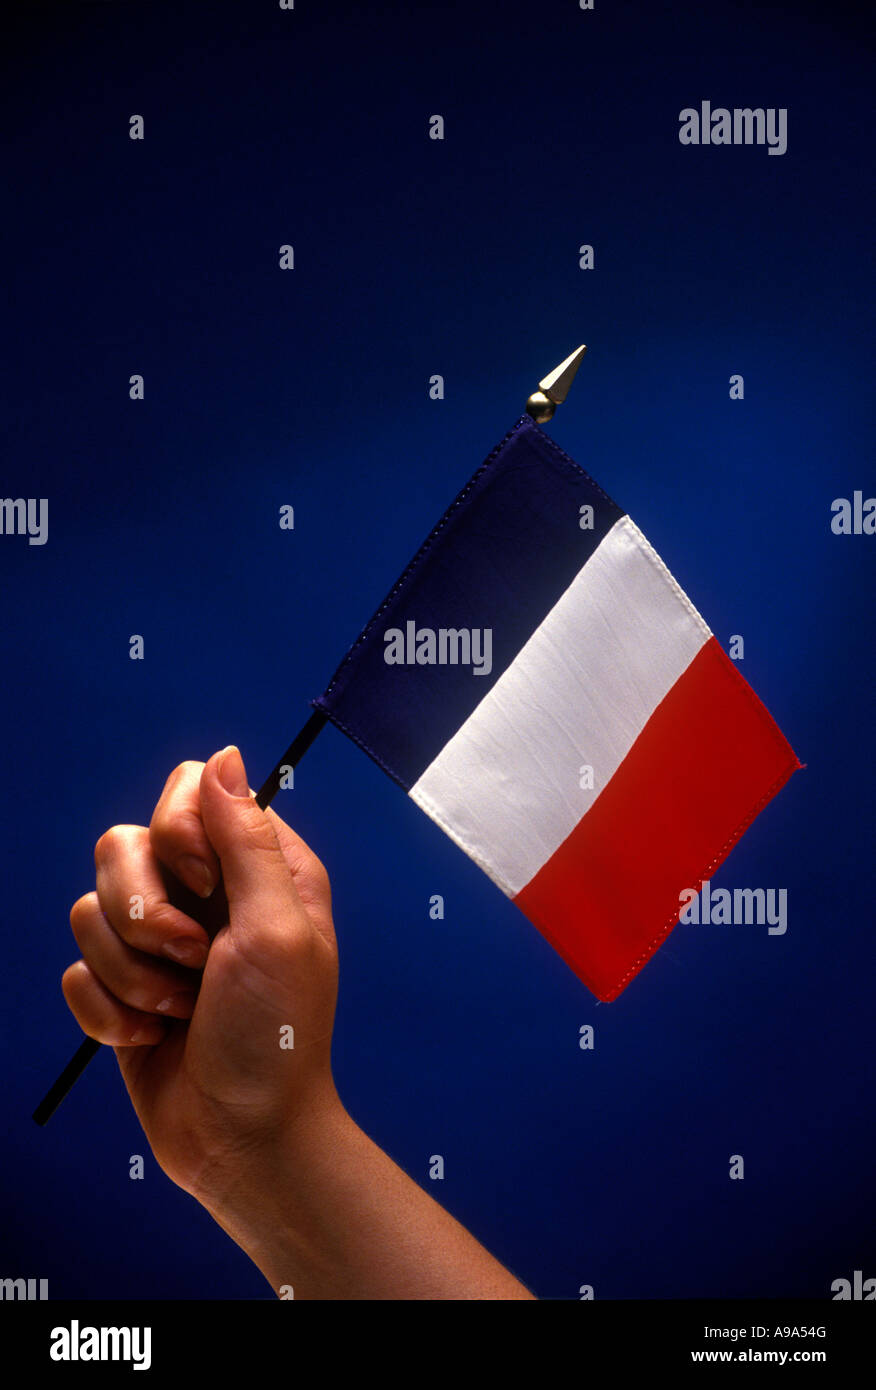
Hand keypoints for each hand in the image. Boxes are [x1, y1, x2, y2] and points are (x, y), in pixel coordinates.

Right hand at [62, 745, 340, 1206]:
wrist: (243, 1139)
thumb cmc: (277, 1037)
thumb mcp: (277, 929)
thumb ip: (246, 838)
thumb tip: (225, 756)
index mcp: (257, 864)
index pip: (187, 791)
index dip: (180, 836)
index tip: (210, 892)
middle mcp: (206, 892)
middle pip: (121, 844)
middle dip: (146, 915)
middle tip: (196, 962)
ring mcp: (161, 939)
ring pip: (88, 907)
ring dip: (131, 973)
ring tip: (179, 1009)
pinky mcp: (123, 985)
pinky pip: (74, 968)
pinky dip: (109, 1011)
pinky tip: (153, 1036)